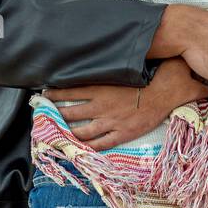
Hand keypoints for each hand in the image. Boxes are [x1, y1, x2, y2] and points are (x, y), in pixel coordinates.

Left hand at [46, 58, 207, 151]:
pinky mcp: (121, 134)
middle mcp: (101, 107)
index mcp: (100, 89)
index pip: (69, 92)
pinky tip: (79, 149)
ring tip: (56, 135)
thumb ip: (104, 68)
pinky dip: (88, 148)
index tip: (44, 95)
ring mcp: (110, 122)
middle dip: (55, 116)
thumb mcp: (120, 70)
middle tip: (44, 118)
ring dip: (67, 134)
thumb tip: (90, 58)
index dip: (54, 95)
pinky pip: (100, 145)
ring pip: (81, 132)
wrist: (163, 93)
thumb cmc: (143, 78)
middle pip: (70, 113)